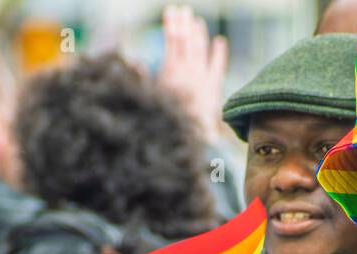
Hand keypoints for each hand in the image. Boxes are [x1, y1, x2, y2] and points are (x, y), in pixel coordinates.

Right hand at [157, 4, 227, 143]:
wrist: (191, 138)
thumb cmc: (166, 119)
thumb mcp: (150, 99)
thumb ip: (143, 80)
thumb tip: (136, 63)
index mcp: (172, 71)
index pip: (173, 40)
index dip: (171, 24)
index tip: (170, 11)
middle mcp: (189, 70)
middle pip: (187, 40)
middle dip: (184, 23)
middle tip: (183, 9)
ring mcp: (203, 77)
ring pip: (201, 49)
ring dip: (200, 33)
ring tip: (198, 21)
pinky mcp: (214, 87)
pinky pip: (218, 65)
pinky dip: (219, 52)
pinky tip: (220, 41)